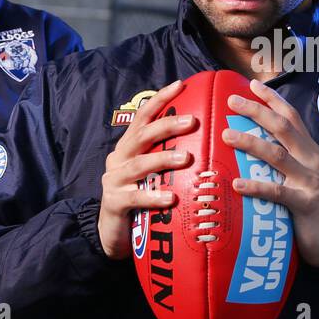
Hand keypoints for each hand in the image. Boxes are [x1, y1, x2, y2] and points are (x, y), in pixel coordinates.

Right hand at [97, 79, 197, 259]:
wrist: (111, 234)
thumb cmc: (140, 200)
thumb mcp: (152, 175)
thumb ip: (168, 157)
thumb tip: (206, 141)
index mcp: (128, 148)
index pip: (143, 117)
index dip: (160, 100)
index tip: (180, 84)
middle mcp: (118, 159)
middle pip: (142, 136)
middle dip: (166, 125)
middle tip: (192, 121)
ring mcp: (114, 181)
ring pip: (139, 165)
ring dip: (163, 159)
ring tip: (186, 158)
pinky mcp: (114, 203)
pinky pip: (135, 198)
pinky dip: (153, 197)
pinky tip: (171, 198)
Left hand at [223, 79, 318, 268]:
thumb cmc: (310, 206)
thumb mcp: (301, 176)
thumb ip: (283, 160)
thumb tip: (249, 145)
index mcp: (309, 150)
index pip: (291, 116)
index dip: (273, 99)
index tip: (252, 84)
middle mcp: (311, 160)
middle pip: (283, 127)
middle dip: (257, 111)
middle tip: (232, 101)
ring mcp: (309, 181)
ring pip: (277, 155)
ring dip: (250, 142)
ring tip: (226, 135)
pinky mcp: (304, 204)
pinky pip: (276, 193)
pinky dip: (255, 186)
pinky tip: (236, 184)